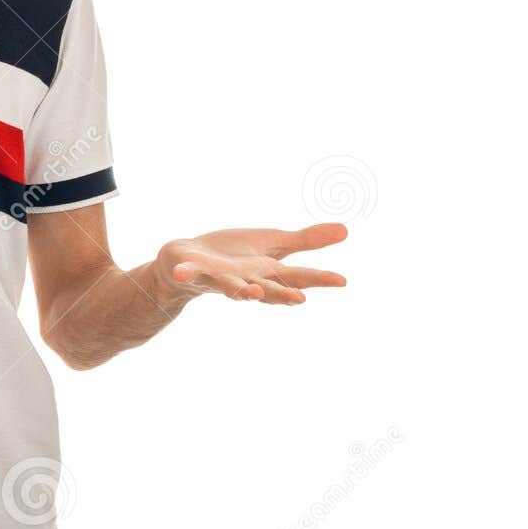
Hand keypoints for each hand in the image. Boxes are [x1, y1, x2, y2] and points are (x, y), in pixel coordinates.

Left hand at [154, 223, 348, 305]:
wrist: (190, 261)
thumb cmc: (235, 256)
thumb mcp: (273, 244)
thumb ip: (306, 242)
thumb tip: (346, 230)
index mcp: (267, 274)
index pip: (298, 277)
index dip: (319, 279)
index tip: (342, 280)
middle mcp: (246, 281)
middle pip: (267, 289)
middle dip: (281, 295)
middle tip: (300, 299)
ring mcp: (219, 279)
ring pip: (232, 288)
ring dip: (241, 292)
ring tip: (251, 294)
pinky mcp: (193, 271)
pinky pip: (189, 273)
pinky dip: (186, 274)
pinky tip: (181, 274)